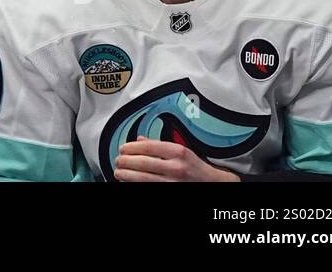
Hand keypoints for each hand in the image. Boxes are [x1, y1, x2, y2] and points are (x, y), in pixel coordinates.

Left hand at [114, 138, 240, 181]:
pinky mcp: (170, 192)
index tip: (122, 148)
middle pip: (143, 163)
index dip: (131, 147)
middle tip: (118, 160)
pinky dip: (136, 185)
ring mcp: (174, 183)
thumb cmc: (196, 168)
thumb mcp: (182, 151)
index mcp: (179, 152)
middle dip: (125, 161)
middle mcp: (177, 168)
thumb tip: (140, 140)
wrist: (214, 184)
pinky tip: (129, 182)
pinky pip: (149, 188)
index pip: (148, 147)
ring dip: (127, 175)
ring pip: (143, 178)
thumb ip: (160, 145)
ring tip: (119, 172)